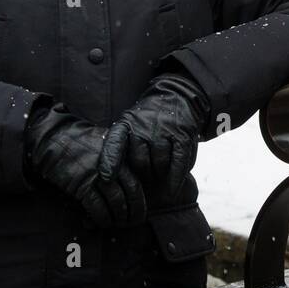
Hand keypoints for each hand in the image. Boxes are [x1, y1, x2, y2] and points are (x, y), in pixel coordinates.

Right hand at [25, 101, 146, 227]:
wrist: (56, 139)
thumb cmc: (81, 143)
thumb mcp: (105, 145)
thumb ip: (119, 162)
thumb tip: (131, 187)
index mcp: (120, 155)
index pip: (136, 183)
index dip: (139, 202)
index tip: (140, 214)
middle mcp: (112, 164)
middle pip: (131, 194)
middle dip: (133, 213)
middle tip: (131, 223)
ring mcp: (98, 174)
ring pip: (116, 202)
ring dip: (118, 217)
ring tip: (116, 223)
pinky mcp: (82, 184)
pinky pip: (97, 206)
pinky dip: (101, 218)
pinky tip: (102, 222)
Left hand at [98, 72, 208, 203]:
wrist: (176, 97)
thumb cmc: (147, 123)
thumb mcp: (130, 127)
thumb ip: (122, 150)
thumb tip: (113, 182)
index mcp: (126, 124)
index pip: (115, 143)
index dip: (110, 162)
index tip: (106, 178)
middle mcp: (144, 126)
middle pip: (140, 162)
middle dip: (143, 175)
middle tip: (147, 179)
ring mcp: (164, 129)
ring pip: (160, 163)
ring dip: (160, 175)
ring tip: (159, 177)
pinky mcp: (182, 135)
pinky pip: (178, 162)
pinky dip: (175, 179)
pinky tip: (172, 190)